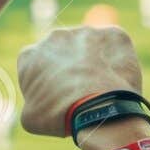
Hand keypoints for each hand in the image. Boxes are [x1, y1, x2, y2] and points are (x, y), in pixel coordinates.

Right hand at [16, 25, 142, 135]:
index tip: (59, 98)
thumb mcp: (30, 117)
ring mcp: (85, 33)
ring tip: (104, 88)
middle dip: (72, 68)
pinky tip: (120, 80)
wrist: (94, 109)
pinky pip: (116, 46)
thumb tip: (41, 107)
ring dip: (95, 63)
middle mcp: (55, 36)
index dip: (48, 84)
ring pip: (91, 47)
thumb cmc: (59, 115)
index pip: (36, 67)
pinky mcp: (114, 34)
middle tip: (83, 93)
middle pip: (64, 53)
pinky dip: (119, 60)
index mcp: (29, 55)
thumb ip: (33, 104)